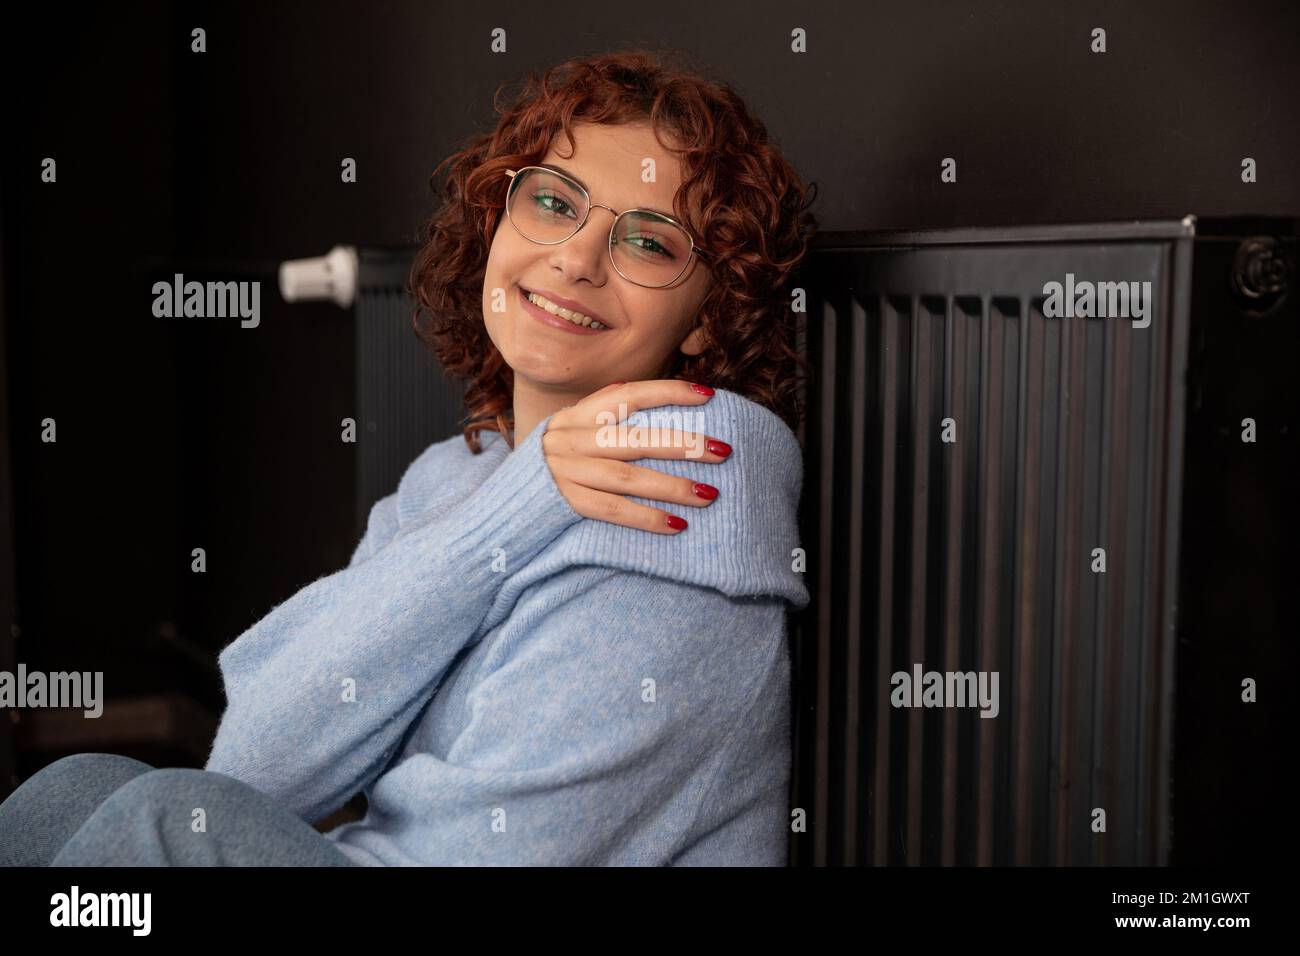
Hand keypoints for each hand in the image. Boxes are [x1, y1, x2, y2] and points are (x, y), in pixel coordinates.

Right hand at [542, 380, 732, 533]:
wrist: (506, 502)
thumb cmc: (553, 461)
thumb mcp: (572, 429)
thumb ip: (602, 411)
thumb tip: (638, 391)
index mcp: (578, 414)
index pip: (630, 395)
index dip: (669, 392)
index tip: (708, 396)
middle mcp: (570, 439)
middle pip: (635, 440)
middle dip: (683, 444)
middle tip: (723, 451)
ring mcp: (566, 473)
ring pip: (627, 478)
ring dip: (673, 487)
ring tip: (710, 494)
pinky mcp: (565, 504)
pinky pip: (612, 511)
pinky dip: (646, 519)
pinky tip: (677, 524)